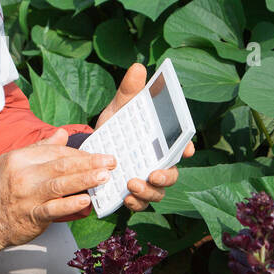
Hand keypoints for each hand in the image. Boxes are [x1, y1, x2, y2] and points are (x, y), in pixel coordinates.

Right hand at [0, 128, 115, 254]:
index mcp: (20, 158)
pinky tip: (86, 201)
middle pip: (62, 165)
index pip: (55, 152)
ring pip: (61, 185)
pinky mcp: (31, 216)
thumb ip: (38, 149)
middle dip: (89, 162)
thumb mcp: (11, 161)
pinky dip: (70, 205)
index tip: (96, 155)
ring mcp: (28, 196)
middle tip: (110, 161)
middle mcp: (24, 175)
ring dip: (85, 179)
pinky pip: (54, 209)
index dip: (78, 153)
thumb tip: (62, 134)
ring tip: (104, 176)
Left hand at [94, 62, 195, 211]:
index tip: (186, 149)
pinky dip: (135, 204)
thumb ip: (128, 91)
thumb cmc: (113, 127)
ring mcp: (146, 181)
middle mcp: (157, 163)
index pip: (179, 146)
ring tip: (132, 184)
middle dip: (166, 176)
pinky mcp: (132, 195)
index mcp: (159, 142)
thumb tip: (138, 68)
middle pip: (172, 174)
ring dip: (149, 192)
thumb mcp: (117, 108)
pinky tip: (126, 199)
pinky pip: (140, 205)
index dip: (186, 148)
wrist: (88, 151)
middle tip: (153, 174)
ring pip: (158, 193)